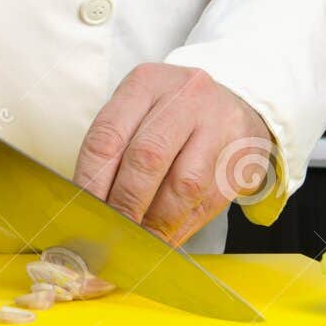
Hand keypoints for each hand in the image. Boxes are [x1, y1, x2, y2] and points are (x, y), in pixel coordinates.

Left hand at [72, 63, 271, 246]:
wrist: (234, 106)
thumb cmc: (170, 116)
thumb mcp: (138, 114)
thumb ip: (113, 152)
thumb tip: (87, 206)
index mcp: (145, 83)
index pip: (107, 136)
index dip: (91, 181)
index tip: (83, 212)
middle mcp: (185, 97)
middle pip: (147, 157)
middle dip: (125, 204)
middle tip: (111, 233)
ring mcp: (220, 124)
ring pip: (183, 184)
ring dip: (156, 222)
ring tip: (137, 241)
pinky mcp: (243, 156)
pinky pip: (208, 201)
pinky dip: (181, 227)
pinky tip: (164, 239)